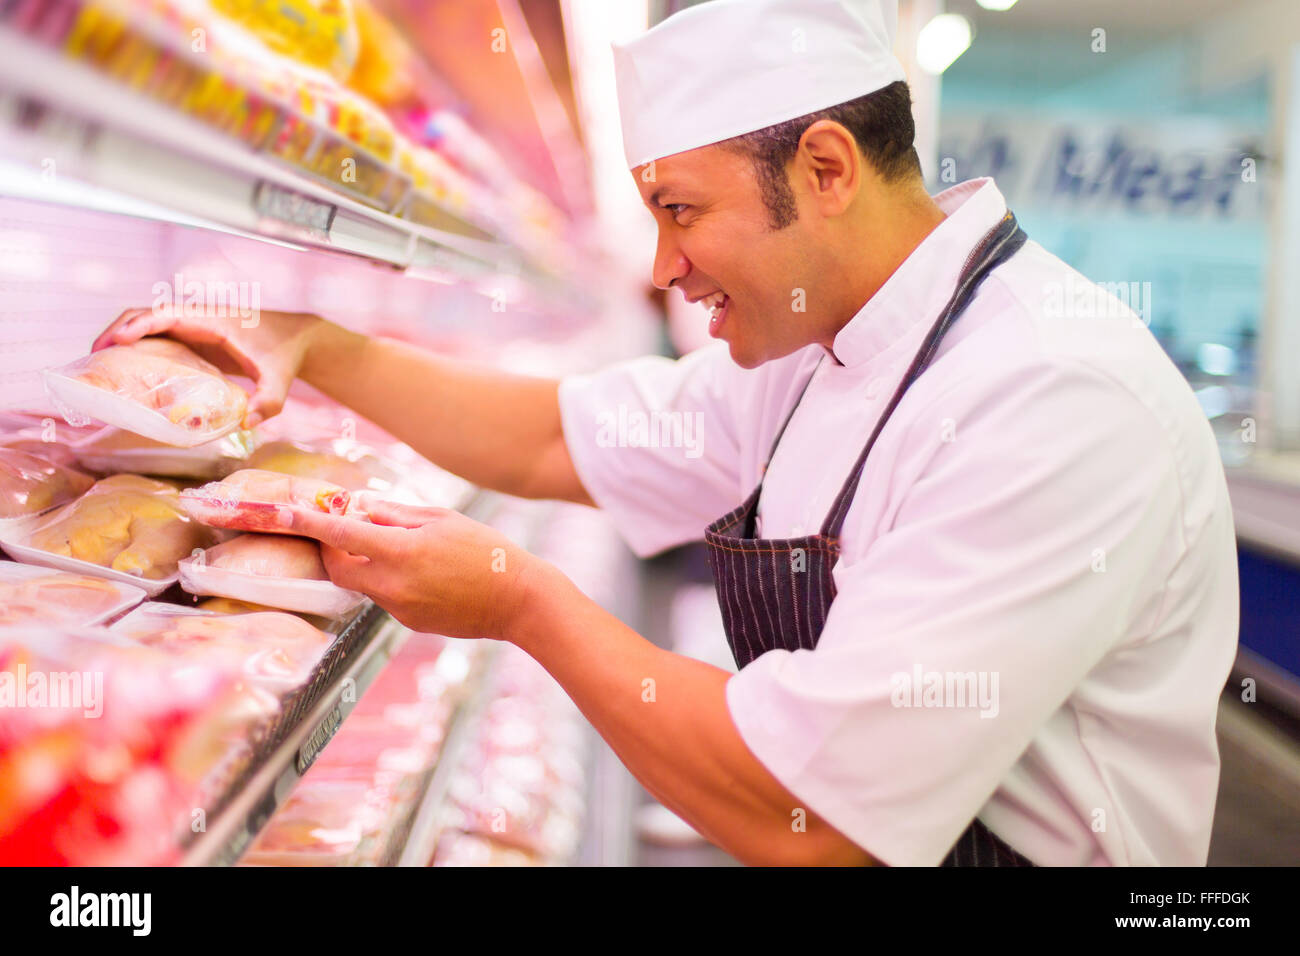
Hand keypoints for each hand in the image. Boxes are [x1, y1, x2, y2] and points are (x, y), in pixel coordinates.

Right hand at [91, 306, 323, 428]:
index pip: (168, 313)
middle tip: (92, 356)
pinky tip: (121, 370)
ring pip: (148, 324)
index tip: (117, 338)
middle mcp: (198, 317)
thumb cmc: (285, 355)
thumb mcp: (279, 381)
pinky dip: (136, 347)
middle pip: (147, 314)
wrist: (296, 339)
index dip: (140, 323)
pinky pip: (157, 337)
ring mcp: (193, 326)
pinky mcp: (193, 338)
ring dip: (121, 337)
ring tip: (97, 364)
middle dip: (117, 329)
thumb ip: (267, 402)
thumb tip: (245, 424)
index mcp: (214, 319)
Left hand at [278, 495, 544, 640]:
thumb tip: (360, 507)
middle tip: (346, 529)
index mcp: (401, 551)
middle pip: (338, 568)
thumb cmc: (487, 551)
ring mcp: (400, 608)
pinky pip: (387, 596)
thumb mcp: (442, 519)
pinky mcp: (409, 622)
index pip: (340, 534)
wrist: (518, 600)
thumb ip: (396, 513)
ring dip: (368, 563)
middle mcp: (393, 584)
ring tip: (405, 548)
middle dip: (333, 549)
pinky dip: (392, 579)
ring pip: (364, 582)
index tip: (281, 513)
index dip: (307, 522)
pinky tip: (428, 574)